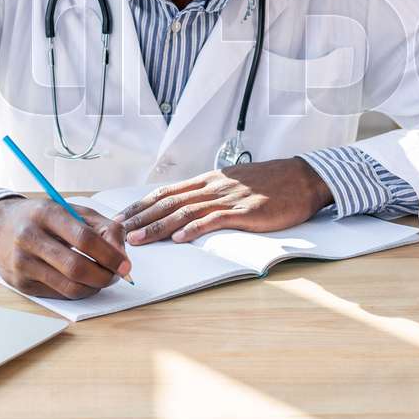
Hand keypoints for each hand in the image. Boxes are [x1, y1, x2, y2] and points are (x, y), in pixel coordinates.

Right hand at [0, 197, 131, 299]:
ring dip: (94, 287)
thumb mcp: (72, 211)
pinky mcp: (19, 283)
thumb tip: (121, 255)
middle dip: (105, 276)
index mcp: (46, 213)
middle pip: (77, 267)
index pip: (84, 238)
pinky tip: (81, 281)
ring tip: (101, 279)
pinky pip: (58, 294)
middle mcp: (29, 237)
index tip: (125, 265)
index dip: (110, 255)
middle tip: (116, 276)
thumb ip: (102, 227)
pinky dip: (77, 291)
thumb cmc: (41, 218)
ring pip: (69, 286)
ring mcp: (22, 263)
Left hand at [118, 158, 334, 244]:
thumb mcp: (234, 184)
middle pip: (169, 202)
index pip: (166, 192)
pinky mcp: (246, 211)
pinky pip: (215, 220)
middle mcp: (213, 186)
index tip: (120, 218)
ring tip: (138, 240)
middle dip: (140, 218)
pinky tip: (180, 238)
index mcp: (208, 180)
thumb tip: (187, 207)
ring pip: (186, 211)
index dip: (140, 206)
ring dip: (159, 226)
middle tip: (116, 231)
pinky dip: (195, 229)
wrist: (303, 178)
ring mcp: (229, 198)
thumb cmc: (270, 184)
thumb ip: (211, 194)